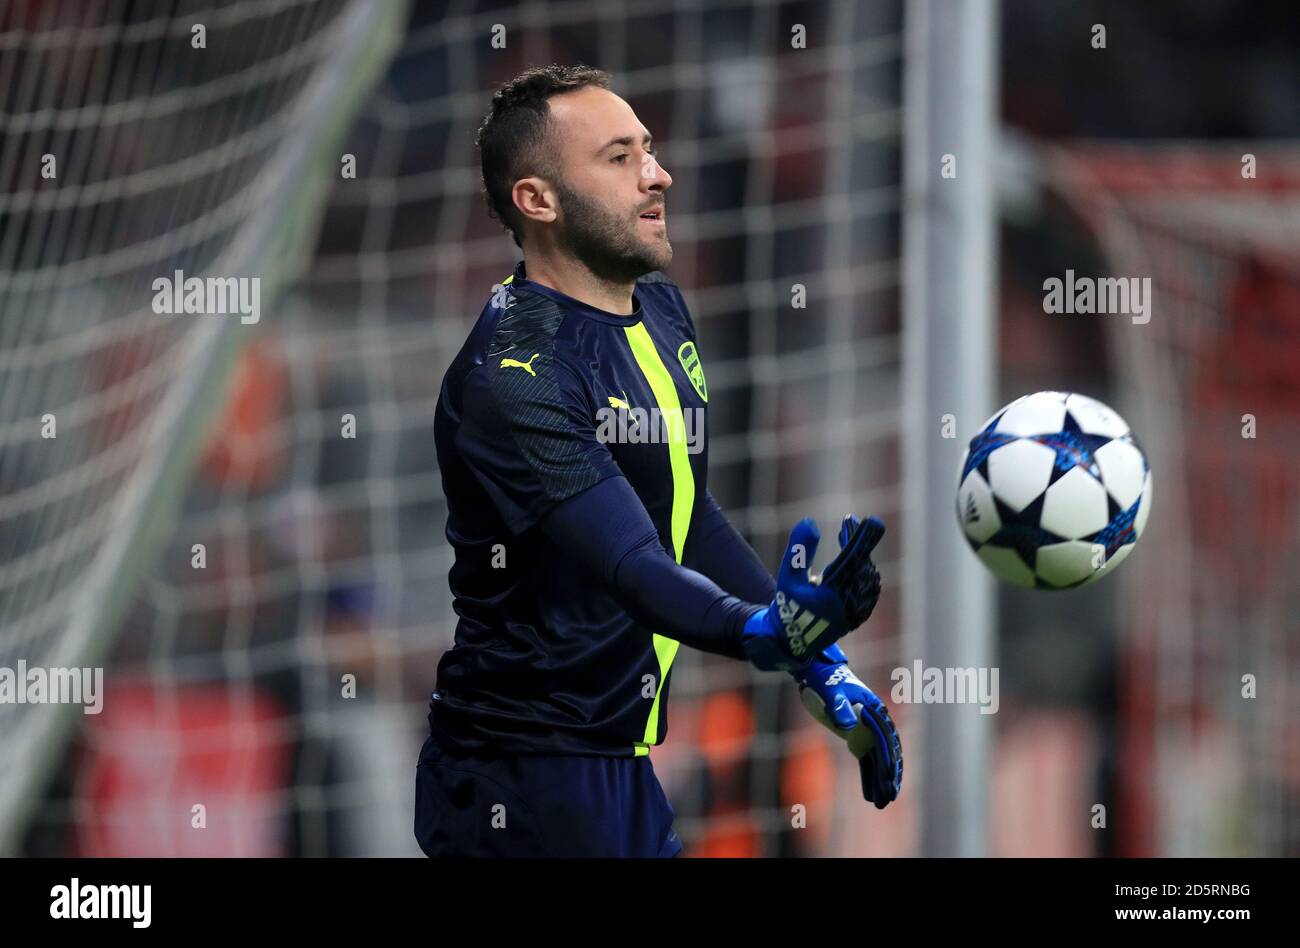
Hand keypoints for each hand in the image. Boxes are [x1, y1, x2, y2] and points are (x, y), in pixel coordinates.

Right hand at [741, 514, 883, 672]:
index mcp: (829, 595)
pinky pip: (869, 584)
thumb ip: (798, 550)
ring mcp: (858, 610)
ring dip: (860, 553)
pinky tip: (854, 557)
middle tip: (850, 521)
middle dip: (858, 540)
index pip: (852, 560)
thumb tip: (810, 521)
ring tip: (847, 535)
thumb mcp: (787, 577)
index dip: (862, 539)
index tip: (872, 520)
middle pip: (862, 563)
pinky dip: (863, 567)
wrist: (794, 640)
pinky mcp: (861, 613)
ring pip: (867, 573)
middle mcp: (848, 604)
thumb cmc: (788, 606)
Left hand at [796, 641, 902, 808]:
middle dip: (889, 777)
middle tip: (890, 798)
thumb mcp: (832, 692)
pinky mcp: (857, 737)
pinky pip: (866, 760)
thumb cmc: (826, 681)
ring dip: (880, 781)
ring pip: (877, 760)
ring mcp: (867, 731)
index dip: (888, 759)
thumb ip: (841, 707)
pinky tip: (869, 795)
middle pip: (886, 753)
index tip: (890, 778)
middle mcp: (875, 722)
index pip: (885, 739)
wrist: (819, 674)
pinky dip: (868, 776)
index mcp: (875, 710)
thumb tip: (849, 724)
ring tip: (882, 803)